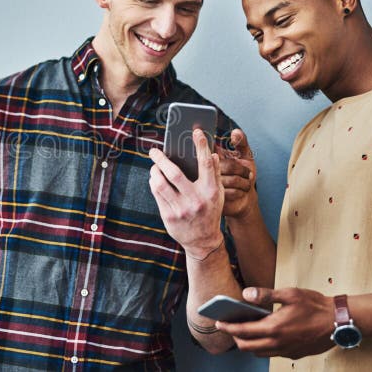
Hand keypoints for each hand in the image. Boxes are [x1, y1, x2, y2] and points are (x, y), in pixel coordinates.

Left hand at [148, 128, 224, 257]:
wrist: (203, 241)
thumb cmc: (210, 211)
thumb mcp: (217, 194)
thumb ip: (215, 173)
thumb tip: (212, 153)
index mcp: (210, 192)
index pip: (206, 164)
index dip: (202, 146)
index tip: (196, 131)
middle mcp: (195, 200)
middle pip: (174, 173)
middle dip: (162, 159)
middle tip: (154, 150)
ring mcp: (181, 210)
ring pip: (160, 184)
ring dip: (155, 171)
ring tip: (154, 166)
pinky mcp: (169, 217)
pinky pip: (156, 195)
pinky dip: (154, 183)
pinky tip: (155, 178)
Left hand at [215, 287, 335, 358]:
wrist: (339, 321)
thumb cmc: (315, 305)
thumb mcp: (289, 294)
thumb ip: (265, 294)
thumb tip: (245, 294)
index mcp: (274, 328)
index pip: (243, 331)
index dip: (228, 327)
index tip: (218, 323)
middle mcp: (278, 343)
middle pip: (247, 346)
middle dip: (236, 337)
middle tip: (231, 327)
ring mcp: (286, 350)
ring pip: (260, 352)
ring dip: (249, 343)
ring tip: (246, 330)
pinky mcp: (295, 353)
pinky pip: (273, 353)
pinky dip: (264, 346)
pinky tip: (266, 334)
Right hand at [218, 129, 257, 218]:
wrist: (245, 199)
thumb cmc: (245, 177)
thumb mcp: (246, 156)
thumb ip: (241, 143)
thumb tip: (235, 133)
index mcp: (215, 159)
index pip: (211, 151)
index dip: (212, 148)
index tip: (221, 151)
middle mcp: (211, 172)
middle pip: (227, 166)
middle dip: (242, 170)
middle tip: (248, 173)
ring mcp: (212, 186)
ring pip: (231, 180)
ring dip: (244, 182)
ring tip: (246, 182)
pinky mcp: (216, 199)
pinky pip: (231, 192)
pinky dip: (241, 191)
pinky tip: (241, 192)